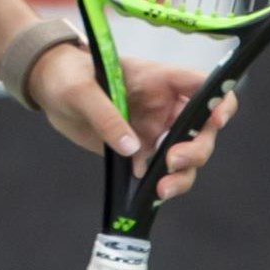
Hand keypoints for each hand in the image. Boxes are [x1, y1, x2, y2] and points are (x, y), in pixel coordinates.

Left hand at [25, 42, 238, 206]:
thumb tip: (131, 147)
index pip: (202, 85)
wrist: (51, 92)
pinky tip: (148, 194)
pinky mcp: (141, 151)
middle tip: (173, 162)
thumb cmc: (68, 75)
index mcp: (159, 79)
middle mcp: (165, 106)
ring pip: (187, 155)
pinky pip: (162, 172)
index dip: (219, 101)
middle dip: (197, 148)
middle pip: (202, 128)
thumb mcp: (81, 90)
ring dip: (182, 174)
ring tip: (161, 190)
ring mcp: (156, 130)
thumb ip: (106, 115)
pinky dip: (161, 185)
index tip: (216, 121)